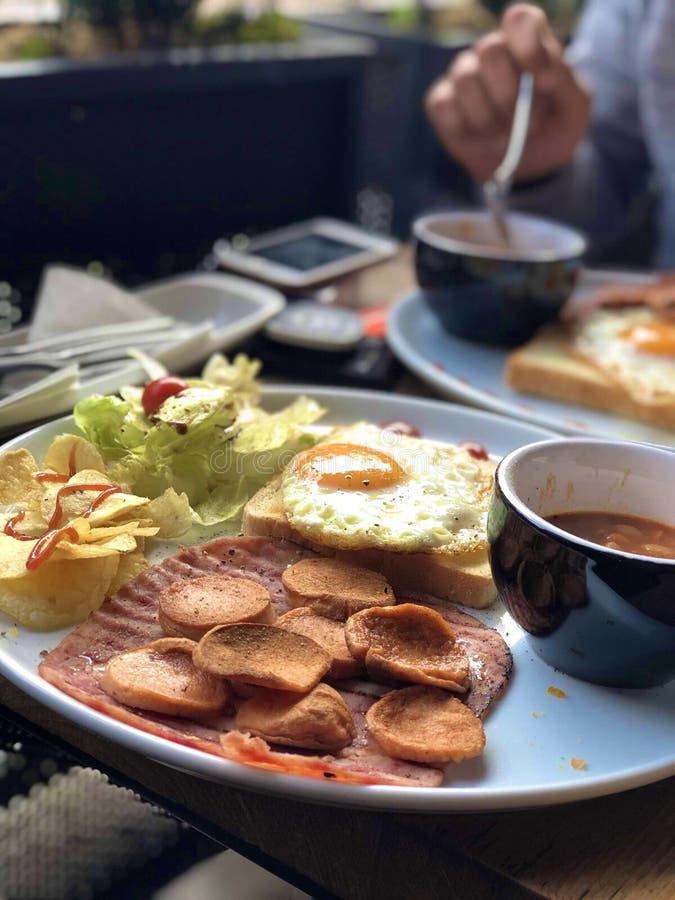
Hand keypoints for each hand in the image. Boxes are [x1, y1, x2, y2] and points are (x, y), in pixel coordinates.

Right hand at [424, 3, 590, 182]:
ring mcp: (464, 75)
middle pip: (490, 50)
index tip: (542, 80)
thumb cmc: (553, 127)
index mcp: (528, 40)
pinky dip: (465, 130)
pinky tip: (481, 141)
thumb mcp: (575, 106)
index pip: (520, 20)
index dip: (528, 47)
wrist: (530, 166)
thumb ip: (564, 79)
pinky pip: (443, 105)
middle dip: (510, 96)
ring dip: (490, 120)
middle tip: (526, 122)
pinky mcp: (442, 102)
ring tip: (505, 137)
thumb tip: (538, 72)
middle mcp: (492, 51)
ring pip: (466, 81)